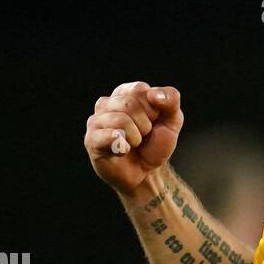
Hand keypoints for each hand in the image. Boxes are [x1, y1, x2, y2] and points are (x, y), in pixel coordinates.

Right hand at [84, 80, 183, 196]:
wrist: (147, 174)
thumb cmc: (155, 144)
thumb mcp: (172, 120)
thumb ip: (171, 99)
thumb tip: (154, 94)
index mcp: (125, 93)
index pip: (140, 90)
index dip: (153, 110)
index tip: (152, 121)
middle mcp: (106, 103)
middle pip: (130, 104)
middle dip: (145, 125)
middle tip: (143, 136)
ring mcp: (96, 121)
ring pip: (120, 119)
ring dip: (136, 138)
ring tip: (134, 144)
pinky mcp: (92, 140)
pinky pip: (109, 136)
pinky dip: (124, 147)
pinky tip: (124, 151)